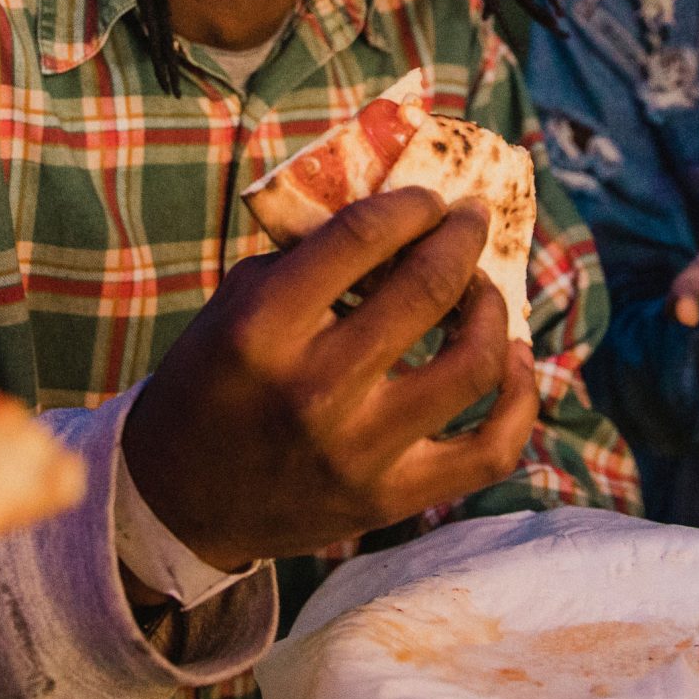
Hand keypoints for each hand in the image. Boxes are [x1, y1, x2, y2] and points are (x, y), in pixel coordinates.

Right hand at [120, 187, 537, 572]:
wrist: (178, 500)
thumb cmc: (212, 382)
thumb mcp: (236, 303)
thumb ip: (310, 259)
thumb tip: (397, 215)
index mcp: (264, 328)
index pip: (361, 238)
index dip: (411, 206)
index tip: (429, 198)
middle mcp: (315, 389)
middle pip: (427, 291)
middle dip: (463, 238)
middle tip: (471, 220)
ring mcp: (360, 452)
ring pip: (473, 368)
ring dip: (494, 311)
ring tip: (484, 291)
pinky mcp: (391, 500)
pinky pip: (490, 450)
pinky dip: (520, 399)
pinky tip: (514, 361)